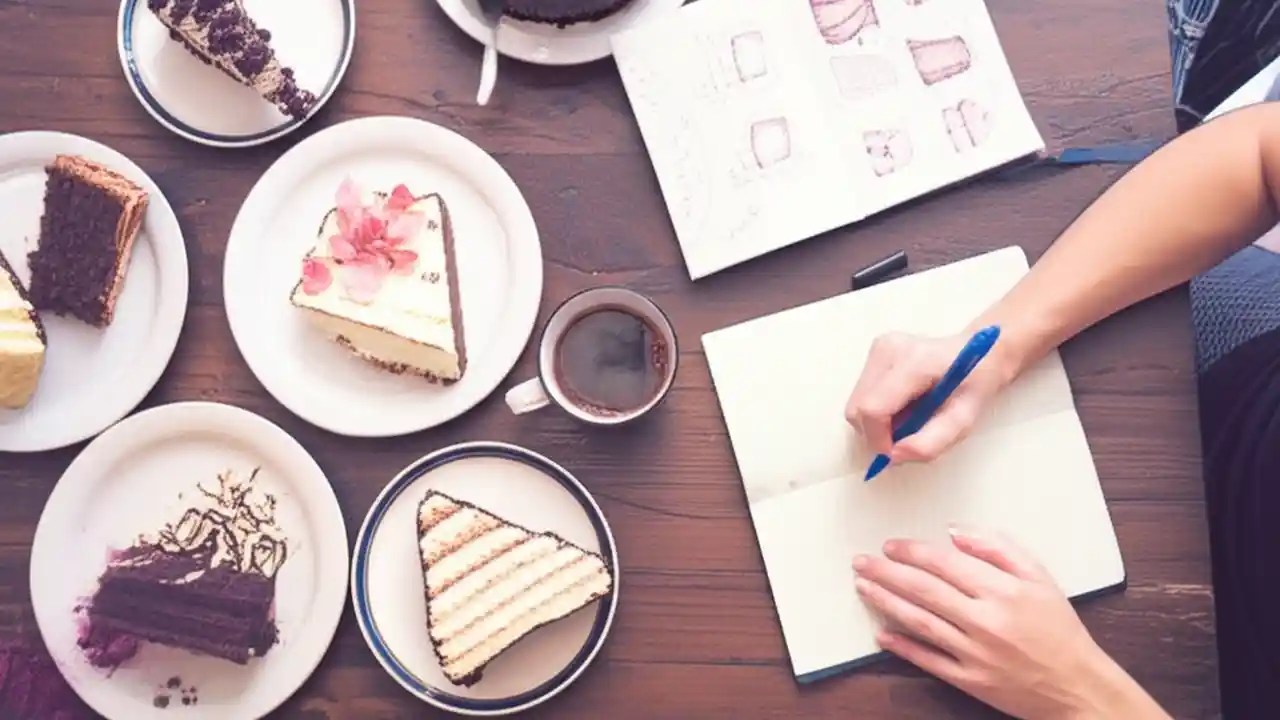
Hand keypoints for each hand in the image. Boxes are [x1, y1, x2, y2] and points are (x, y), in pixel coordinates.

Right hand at [844, 332, 1018, 463]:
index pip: (873, 408)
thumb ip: (930, 443)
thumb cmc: (975, 384)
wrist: (980, 351)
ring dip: (878, 423)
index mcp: (914, 362)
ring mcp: (879, 348)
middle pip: (858, 409)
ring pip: (856, 405)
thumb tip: (894, 456)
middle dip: (877, 433)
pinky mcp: (875, 353)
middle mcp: (889, 350)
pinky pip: (862, 396)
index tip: (896, 452)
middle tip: (908, 435)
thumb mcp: (963, 420)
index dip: (879, 439)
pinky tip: (903, 404)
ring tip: (910, 417)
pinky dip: (878, 411)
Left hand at [853, 528, 1167, 718]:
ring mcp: (975, 653)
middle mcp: (986, 621)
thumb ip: (998, 548)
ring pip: (920, 622)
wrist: (1077, 685)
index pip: (945, 563)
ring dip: (886, 601)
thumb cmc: (1059, 628)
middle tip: (862, 561)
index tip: (891, 545)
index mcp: (1002, 591)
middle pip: (924, 590)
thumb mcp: (1039, 576)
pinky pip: (928, 660)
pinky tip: (881, 633)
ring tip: (863, 586)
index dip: (912, 552)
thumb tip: (956, 531)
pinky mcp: (970, 681)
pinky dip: (902, 646)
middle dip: (887, 572)